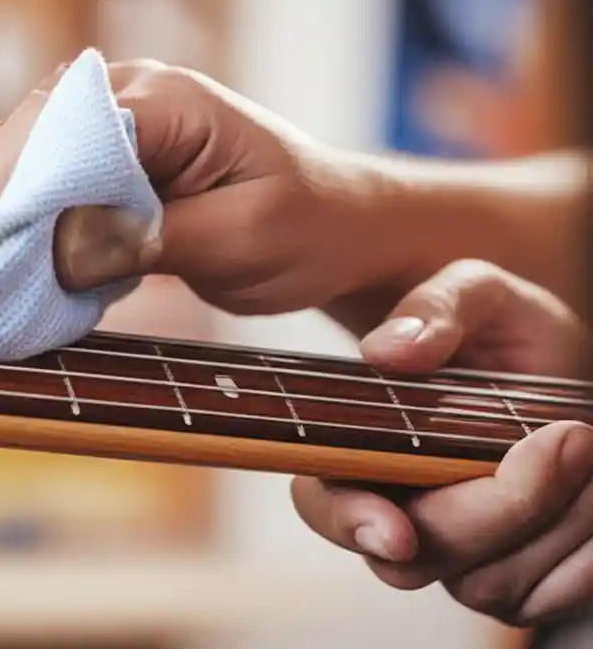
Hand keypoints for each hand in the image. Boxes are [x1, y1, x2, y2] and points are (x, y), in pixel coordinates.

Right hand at [0, 59, 396, 315]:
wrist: (340, 228)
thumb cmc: (308, 227)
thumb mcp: (239, 240)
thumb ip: (151, 238)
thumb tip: (57, 253)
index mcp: (170, 99)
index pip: (68, 132)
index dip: (15, 189)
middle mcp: (134, 96)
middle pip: (32, 139)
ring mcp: (119, 127)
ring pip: (30, 163)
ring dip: (2, 219)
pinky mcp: (113, 164)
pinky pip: (52, 188)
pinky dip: (28, 229)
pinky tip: (5, 269)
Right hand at [291, 260, 589, 625]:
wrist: (558, 365)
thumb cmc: (505, 328)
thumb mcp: (479, 293)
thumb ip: (435, 307)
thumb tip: (387, 352)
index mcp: (357, 445)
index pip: (325, 502)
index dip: (352, 523)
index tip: (398, 532)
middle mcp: (395, 509)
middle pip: (417, 558)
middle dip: (502, 507)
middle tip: (567, 437)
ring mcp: (453, 553)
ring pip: (486, 585)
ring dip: (556, 523)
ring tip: (586, 447)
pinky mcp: (511, 577)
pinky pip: (542, 599)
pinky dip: (582, 560)